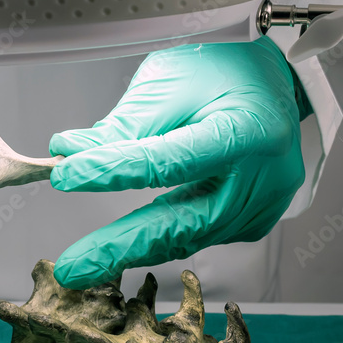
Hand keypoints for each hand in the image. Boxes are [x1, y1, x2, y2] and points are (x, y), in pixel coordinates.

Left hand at [49, 37, 305, 288]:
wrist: (277, 85)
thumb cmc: (226, 75)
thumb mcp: (170, 82)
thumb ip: (123, 125)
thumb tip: (70, 152)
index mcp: (246, 132)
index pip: (167, 161)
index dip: (112, 172)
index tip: (65, 176)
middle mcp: (262, 178)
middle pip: (181, 223)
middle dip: (119, 247)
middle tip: (73, 268)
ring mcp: (261, 207)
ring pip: (185, 237)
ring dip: (132, 249)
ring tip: (84, 262)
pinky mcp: (252, 222)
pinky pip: (196, 234)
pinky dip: (159, 238)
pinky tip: (125, 244)